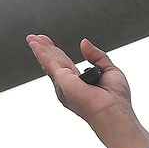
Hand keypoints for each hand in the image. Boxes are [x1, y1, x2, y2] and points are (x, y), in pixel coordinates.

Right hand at [27, 34, 148, 147]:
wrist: (113, 110)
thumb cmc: (116, 98)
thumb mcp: (110, 70)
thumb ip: (97, 56)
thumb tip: (84, 43)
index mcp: (80, 84)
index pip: (66, 64)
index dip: (57, 53)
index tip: (50, 43)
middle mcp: (69, 85)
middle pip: (55, 62)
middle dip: (45, 49)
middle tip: (35, 37)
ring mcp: (64, 84)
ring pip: (50, 62)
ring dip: (41, 49)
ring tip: (32, 38)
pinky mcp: (62, 81)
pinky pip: (50, 63)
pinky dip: (41, 52)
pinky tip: (35, 44)